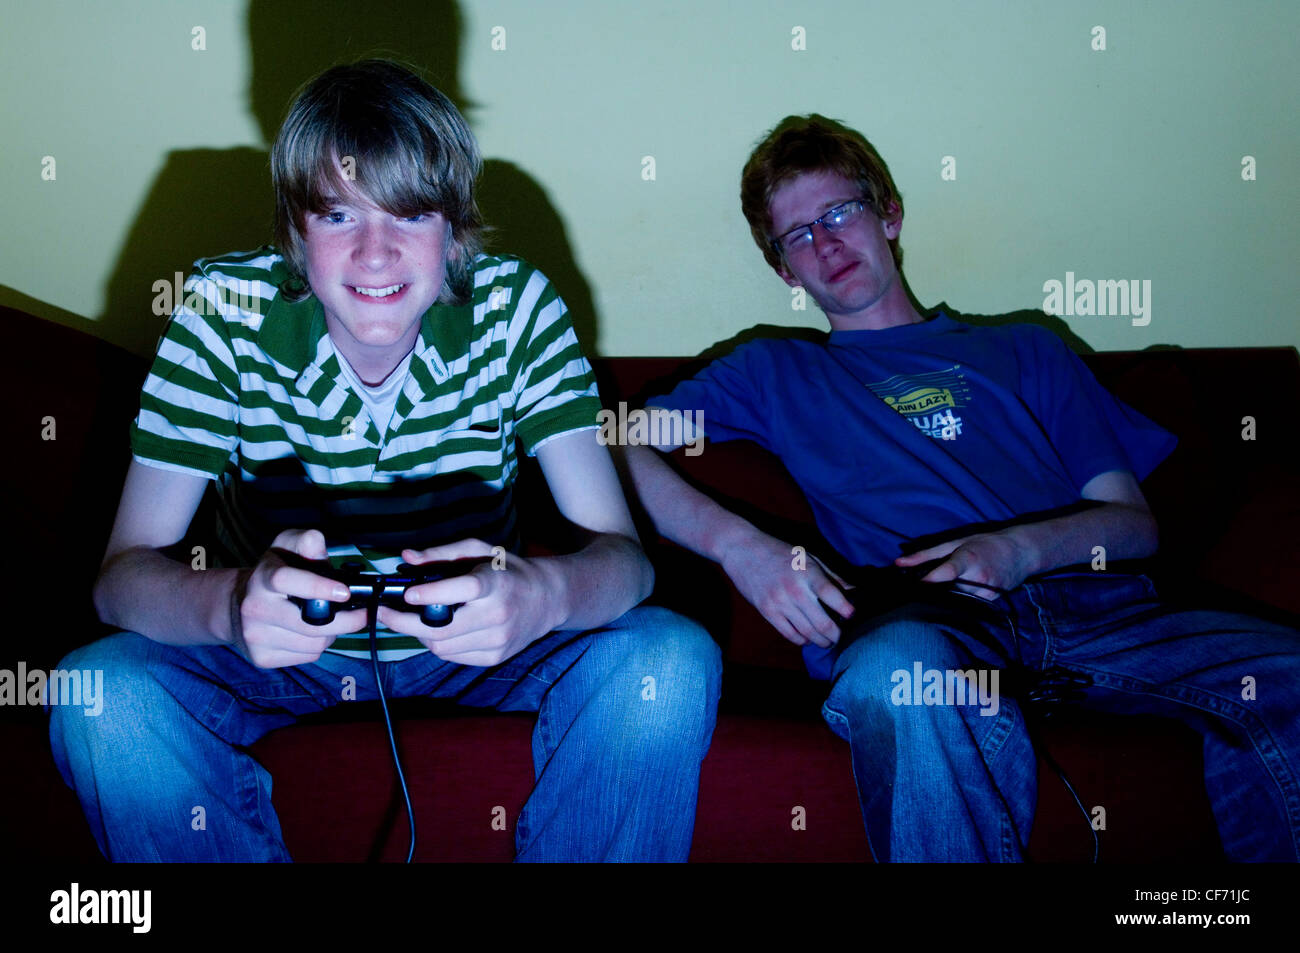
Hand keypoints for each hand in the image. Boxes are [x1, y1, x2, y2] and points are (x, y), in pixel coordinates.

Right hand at [232, 529, 367, 667]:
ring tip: (330, 621)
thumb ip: (305, 542)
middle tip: (362, 614)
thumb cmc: (275, 574)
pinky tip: (313, 634)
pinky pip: (308, 656)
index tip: (345, 592)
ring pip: (314, 644)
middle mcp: (254, 608)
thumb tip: (316, 540)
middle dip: (345, 621)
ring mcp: (255, 636)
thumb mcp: (286, 549)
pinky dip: (319, 647)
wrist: (238, 607)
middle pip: (309, 624)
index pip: (286, 581)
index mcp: (262, 578)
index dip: (317, 587)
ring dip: (332, 634)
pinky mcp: (262, 658)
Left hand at [380, 539, 563, 666]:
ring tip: (412, 620)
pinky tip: (437, 631)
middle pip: (443, 629)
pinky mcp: (495, 657)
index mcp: (496, 583)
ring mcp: (498, 640)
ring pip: (442, 646)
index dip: (433, 594)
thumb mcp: (480, 550)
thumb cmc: (508, 571)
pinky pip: (453, 657)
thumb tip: (406, 558)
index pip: (464, 590)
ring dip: (419, 634)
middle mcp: (499, 614)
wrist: (547, 600)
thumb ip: (442, 553)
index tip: (407, 594)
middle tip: (384, 613)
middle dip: (405, 623)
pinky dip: (438, 645)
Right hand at [719, 528, 854, 648]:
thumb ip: (831, 575)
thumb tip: (853, 591)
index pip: (832, 595)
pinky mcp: (766, 611)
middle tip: (839, 637)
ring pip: (807, 633)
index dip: (846, 609)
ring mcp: (779, 602)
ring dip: (821, 641)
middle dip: (835, 635)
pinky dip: (802, 640)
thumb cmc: (779, 552)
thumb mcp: (808, 557)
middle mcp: (795, 589)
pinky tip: (807, 638)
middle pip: (822, 623)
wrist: (742, 550)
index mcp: (808, 572)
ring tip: (826, 641)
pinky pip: (789, 634)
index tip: (852, 615)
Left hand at [894, 528, 1034, 600]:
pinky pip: (968, 606)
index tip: (916, 585)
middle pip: (948, 590)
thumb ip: (926, 555)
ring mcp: (987, 592)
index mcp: (969, 558)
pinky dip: (960, 601)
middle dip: (935, 590)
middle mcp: (979, 577)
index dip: (932, 580)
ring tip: (948, 587)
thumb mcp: (955, 543)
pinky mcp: (991, 602)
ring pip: (957, 600)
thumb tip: (898, 563)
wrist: (1020, 552)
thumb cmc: (985, 544)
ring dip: (948, 596)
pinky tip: (959, 593)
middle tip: (921, 589)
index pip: (949, 571)